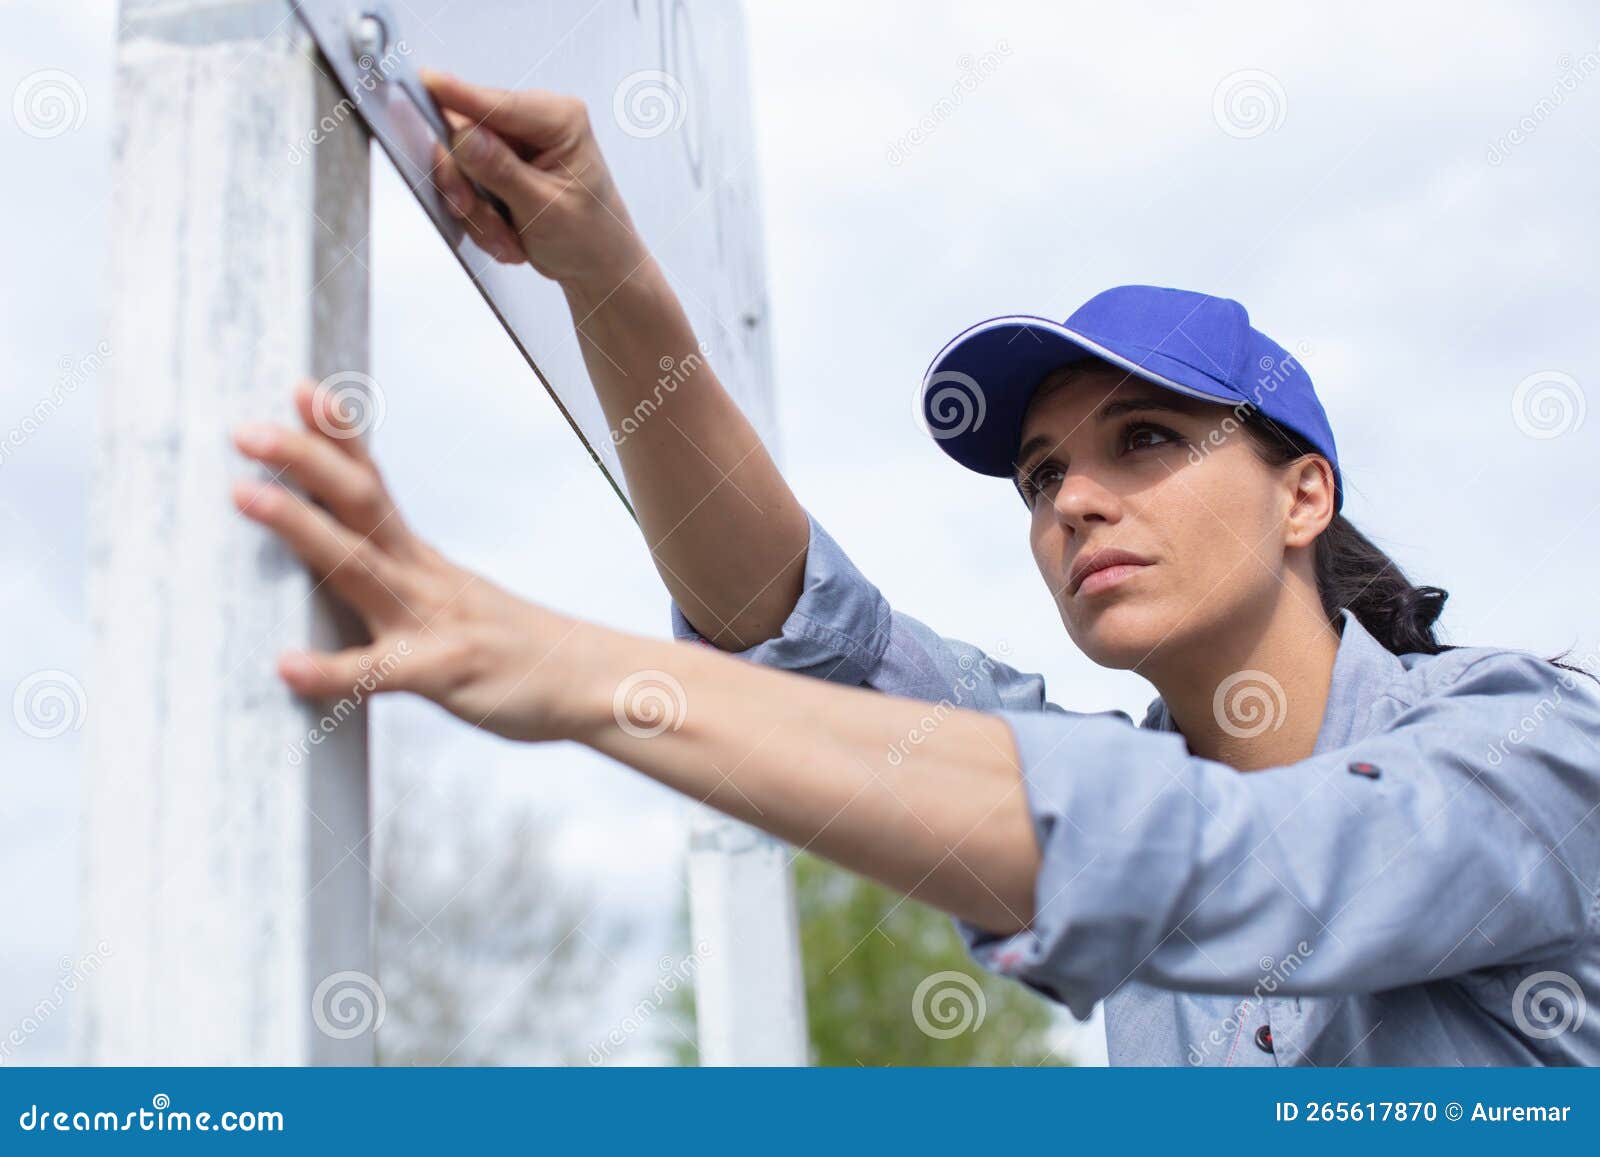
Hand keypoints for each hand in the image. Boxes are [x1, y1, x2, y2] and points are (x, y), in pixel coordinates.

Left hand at [230, 380, 601, 742]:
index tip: (301, 389)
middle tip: (246, 428)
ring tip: (244, 495)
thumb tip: (344, 553)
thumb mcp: (452, 597)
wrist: (589, 681)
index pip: (374, 483)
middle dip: (303, 460)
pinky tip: (286, 666)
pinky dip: (331, 670)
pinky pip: (380, 673)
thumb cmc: (512, 647)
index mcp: (421, 558)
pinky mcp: (441, 674)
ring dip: (300, 526)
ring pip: (359, 566)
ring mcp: (432, 622)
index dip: (337, 436)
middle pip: (360, 505)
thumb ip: (399, 576)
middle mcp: (422, 576)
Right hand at [421, 68, 651, 291]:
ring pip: (459, 165)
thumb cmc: (592, 239)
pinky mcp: (499, 168)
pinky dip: (480, 218)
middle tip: (473, 212)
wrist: (599, 269)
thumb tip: (463, 136)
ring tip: (508, 237)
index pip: (495, 102)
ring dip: (476, 211)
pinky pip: (465, 186)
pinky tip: (508, 235)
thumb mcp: (545, 207)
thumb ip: (500, 171)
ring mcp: (514, 146)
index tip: (422, 85)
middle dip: (466, 184)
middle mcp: (534, 124)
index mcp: (559, 119)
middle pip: (464, 133)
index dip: (454, 98)